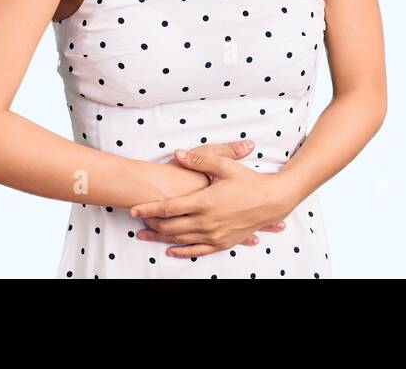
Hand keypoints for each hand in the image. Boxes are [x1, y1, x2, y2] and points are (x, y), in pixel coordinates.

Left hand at [130, 147, 293, 258]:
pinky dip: (182, 251)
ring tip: (145, 234)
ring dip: (161, 237)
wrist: (272, 201)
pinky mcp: (222, 242)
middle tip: (137, 220)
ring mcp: (214, 235)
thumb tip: (178, 153)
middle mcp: (206, 221)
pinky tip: (171, 250)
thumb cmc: (250, 181)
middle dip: (151, 224)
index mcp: (204, 201)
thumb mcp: (225, 166)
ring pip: (180, 239)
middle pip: (170, 226)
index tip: (132, 209)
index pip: (169, 207)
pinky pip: (197, 251)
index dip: (148, 208)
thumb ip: (200, 159)